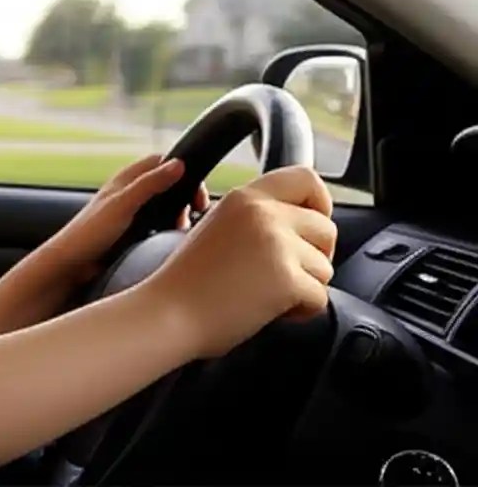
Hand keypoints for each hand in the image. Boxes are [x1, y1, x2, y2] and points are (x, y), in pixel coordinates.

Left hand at [47, 154, 209, 282]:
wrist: (70, 265)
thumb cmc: (90, 232)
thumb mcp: (123, 204)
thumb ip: (150, 184)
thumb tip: (179, 164)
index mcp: (126, 179)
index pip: (161, 161)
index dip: (181, 169)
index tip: (195, 190)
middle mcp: (129, 193)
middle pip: (166, 184)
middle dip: (184, 196)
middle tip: (194, 213)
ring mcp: (130, 213)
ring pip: (164, 206)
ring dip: (178, 215)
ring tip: (181, 229)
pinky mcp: (131, 233)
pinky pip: (157, 226)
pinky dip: (168, 230)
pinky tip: (171, 242)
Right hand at [141, 166, 336, 358]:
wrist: (167, 314)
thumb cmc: (186, 283)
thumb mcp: (216, 228)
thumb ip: (254, 219)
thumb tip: (298, 228)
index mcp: (244, 198)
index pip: (306, 178)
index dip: (318, 203)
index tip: (308, 228)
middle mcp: (263, 214)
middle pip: (326, 228)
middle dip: (314, 256)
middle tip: (284, 273)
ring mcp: (277, 245)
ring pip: (325, 267)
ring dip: (305, 286)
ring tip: (267, 294)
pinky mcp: (287, 280)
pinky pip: (319, 298)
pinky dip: (300, 311)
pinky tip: (269, 311)